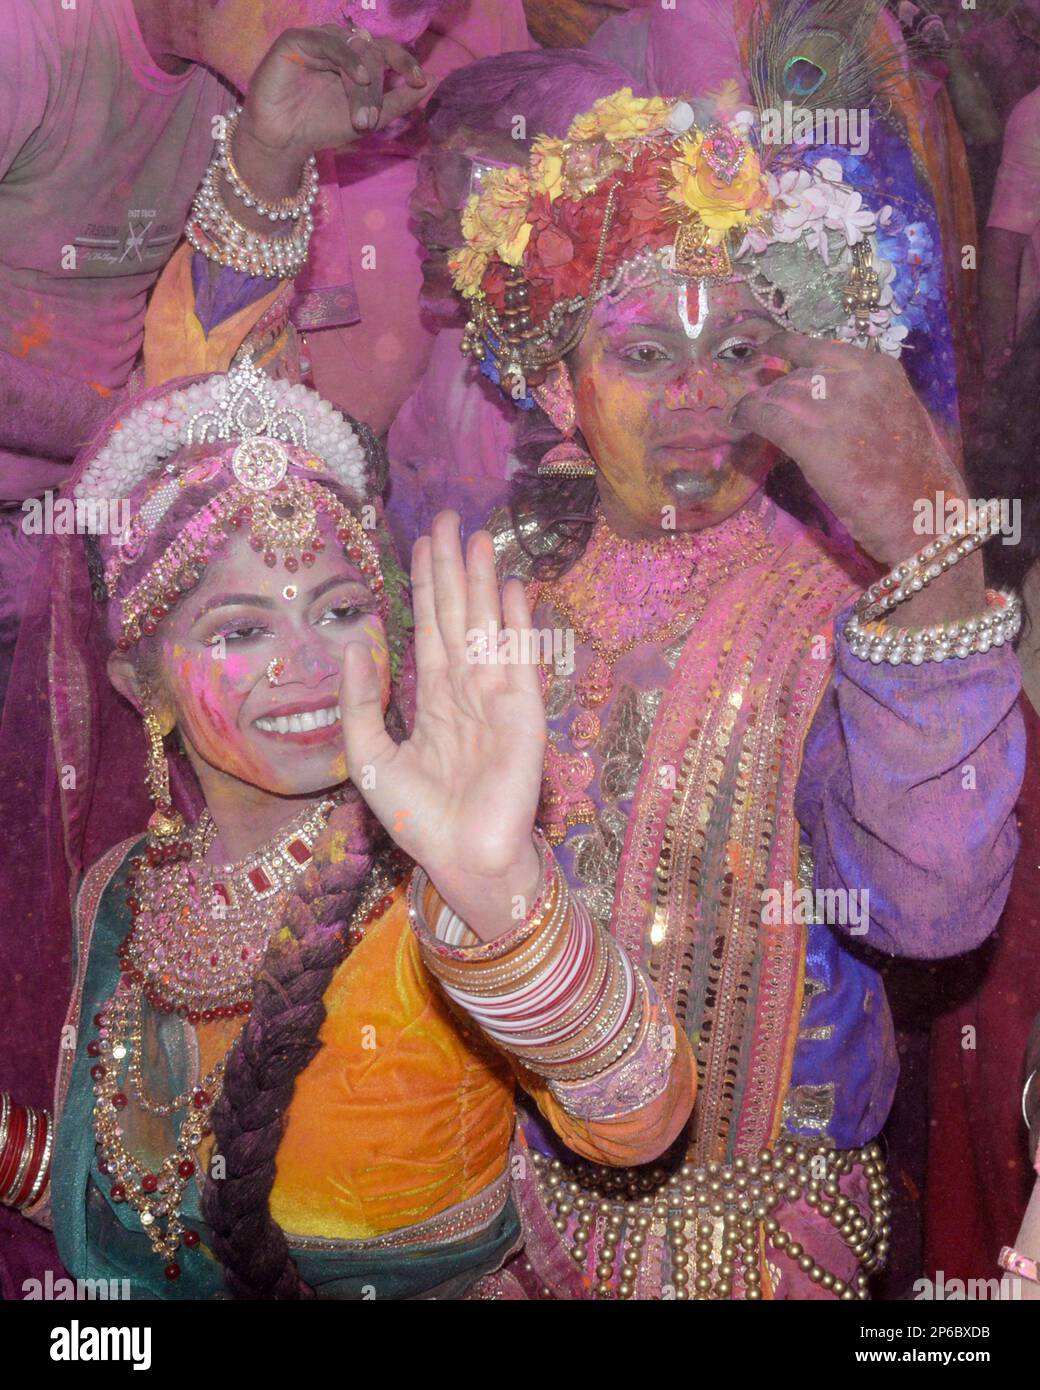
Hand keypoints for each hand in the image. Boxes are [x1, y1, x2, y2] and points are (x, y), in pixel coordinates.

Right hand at [234, 25, 427, 198]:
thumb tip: (431, 81)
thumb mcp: (369, 117)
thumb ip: (398, 101)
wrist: (285, 141)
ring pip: (352, 48)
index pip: (384, 49)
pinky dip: (347, 58)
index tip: (419, 80)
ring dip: (362, 82)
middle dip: (375, 89)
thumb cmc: (322, 127)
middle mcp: (337, 44)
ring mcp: (317, 40)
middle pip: (370, 51)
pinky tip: (358, 78)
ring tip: (360, 114)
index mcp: (353, 58)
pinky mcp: (296, 40)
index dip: (404, 61)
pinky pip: (329, 41)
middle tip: (368, 120)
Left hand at [339, 513, 546, 941]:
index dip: (426, 586)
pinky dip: (516, 622)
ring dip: (483, 582)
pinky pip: (518, 659)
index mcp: (435, 701)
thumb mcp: (370, 758)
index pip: (428, 629)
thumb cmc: (420, 818)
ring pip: (486, 627)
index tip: (422, 543)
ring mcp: (498, 699)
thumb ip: (362, 705)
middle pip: (457, 616)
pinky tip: (512, 587)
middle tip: (449, 517)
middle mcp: (468, 691)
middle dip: (452, 568)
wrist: (461, 861)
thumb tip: (355, 649)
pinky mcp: (524, 713)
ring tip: (478, 537)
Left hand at [731, 332, 984, 621]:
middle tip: (757, 408)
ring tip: (742, 418)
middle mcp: (851, 377)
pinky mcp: (807, 436)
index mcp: (878, 369)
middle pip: (793, 376)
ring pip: (774, 394)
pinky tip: (736, 425)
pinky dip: (744, 419)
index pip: (818, 347)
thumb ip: (861, 400)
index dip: (787, 349)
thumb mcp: (895, 416)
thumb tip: (820, 400)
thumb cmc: (915, 476)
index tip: (769, 349)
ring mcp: (829, 404)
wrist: (922, 509)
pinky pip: (763, 417)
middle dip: (772, 393)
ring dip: (756, 407)